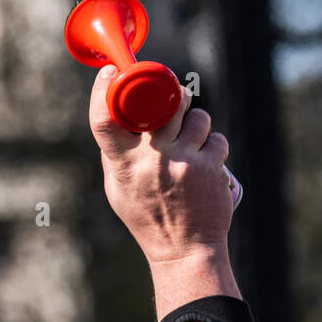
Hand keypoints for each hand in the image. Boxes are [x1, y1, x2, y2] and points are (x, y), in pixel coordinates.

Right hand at [89, 65, 239, 321]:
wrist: (185, 250)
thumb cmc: (148, 217)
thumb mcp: (118, 188)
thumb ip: (118, 153)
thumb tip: (120, 112)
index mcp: (123, 164)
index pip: (105, 119)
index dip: (105, 90)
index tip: (111, 71)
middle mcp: (152, 159)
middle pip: (162, 102)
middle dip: (172, 94)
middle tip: (174, 97)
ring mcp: (183, 161)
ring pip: (196, 116)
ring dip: (197, 124)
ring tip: (192, 143)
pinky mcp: (211, 167)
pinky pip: (217, 137)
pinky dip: (214, 145)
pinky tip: (207, 161)